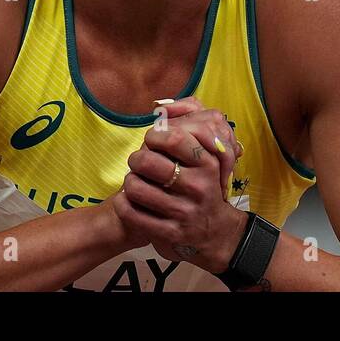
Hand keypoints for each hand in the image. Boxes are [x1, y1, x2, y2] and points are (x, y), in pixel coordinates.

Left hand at [112, 98, 246, 272]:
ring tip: (134, 181)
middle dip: (136, 159)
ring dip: (128, 182)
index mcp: (209, 163)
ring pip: (137, 188)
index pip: (176, 138)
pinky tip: (126, 200)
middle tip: (138, 162)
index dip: (155, 136)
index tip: (150, 140)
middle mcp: (199, 187)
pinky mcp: (170, 233)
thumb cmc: (204, 186)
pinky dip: (123, 205)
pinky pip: (133, 214)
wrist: (215, 232)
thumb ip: (191, 127)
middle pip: (149, 162)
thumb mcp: (209, 158)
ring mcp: (184, 212)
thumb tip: (161, 106)